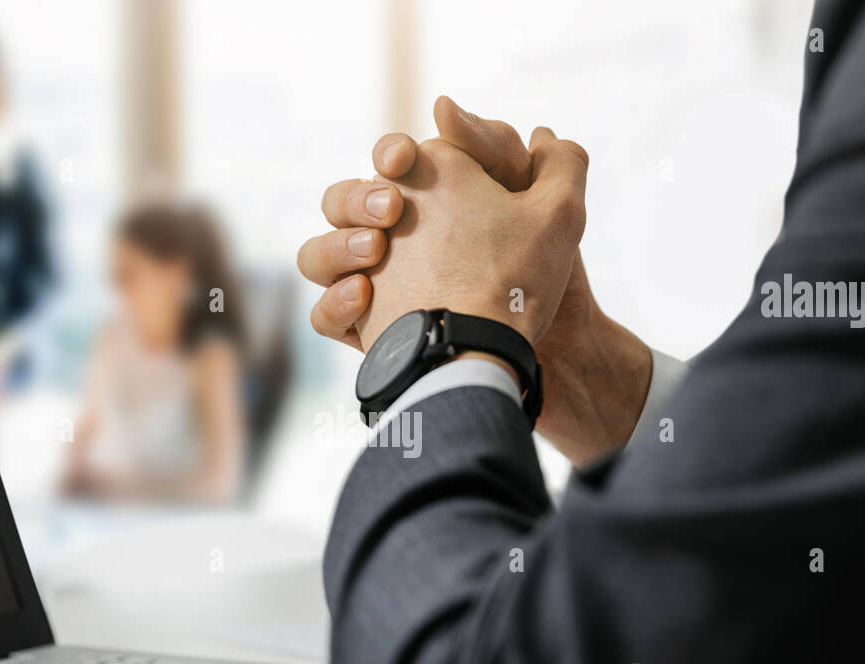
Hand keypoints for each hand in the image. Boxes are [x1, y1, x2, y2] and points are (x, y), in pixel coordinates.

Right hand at [298, 97, 652, 465]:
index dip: (391, 154)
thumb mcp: (543, 202)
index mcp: (429, 202)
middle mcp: (393, 241)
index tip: (406, 159)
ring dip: (335, 247)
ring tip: (373, 256)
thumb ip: (500, 147)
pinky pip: (323, 316)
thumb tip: (442, 107)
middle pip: (340, 202)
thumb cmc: (542, 276)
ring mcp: (375, 287)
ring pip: (317, 256)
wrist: (546, 355)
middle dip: (356, 198)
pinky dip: (334, 304)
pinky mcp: (369, 333)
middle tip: (392, 212)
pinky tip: (365, 297)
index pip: (389, 163)